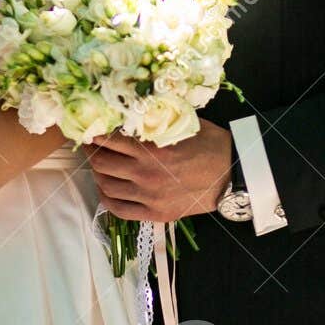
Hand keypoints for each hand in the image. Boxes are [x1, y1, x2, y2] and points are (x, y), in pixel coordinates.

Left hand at [86, 120, 232, 223]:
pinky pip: (119, 210)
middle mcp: (145, 174)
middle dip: (91, 152)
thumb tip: (128, 110)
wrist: (233, 174)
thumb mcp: (181, 124)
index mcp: (151, 149)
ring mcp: (149, 197)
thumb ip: (153, 121)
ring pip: (106, 186)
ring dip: (98, 173)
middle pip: (101, 163)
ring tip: (100, 165)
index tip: (90, 129)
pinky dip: (107, 198)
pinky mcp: (155, 214)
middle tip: (91, 145)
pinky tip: (106, 189)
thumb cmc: (210, 144)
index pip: (108, 140)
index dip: (94, 134)